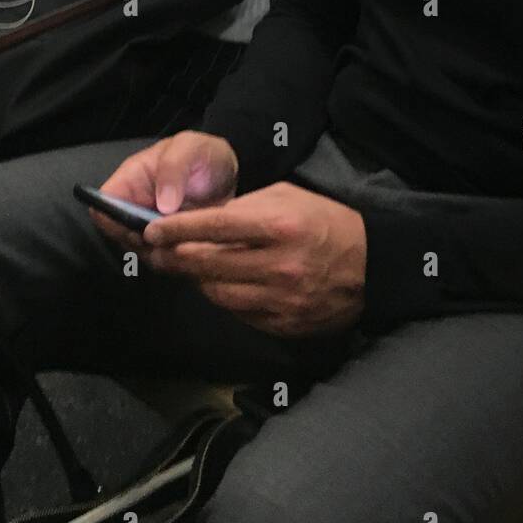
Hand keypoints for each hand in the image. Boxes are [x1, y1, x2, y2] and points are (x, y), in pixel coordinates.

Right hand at [87, 132, 239, 253]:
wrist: (226, 173)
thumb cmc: (202, 154)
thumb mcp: (190, 148)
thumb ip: (173, 168)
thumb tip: (162, 206)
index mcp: (130, 181)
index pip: (101, 207)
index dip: (114, 222)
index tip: (143, 230)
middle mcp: (133, 208)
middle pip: (119, 237)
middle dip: (143, 244)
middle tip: (174, 239)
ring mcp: (150, 228)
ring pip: (141, 253)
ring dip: (162, 254)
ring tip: (190, 242)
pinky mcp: (168, 243)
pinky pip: (163, 260)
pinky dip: (176, 260)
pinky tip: (196, 249)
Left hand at [143, 182, 366, 337]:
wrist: (371, 266)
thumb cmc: (325, 222)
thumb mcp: (287, 198)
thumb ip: (244, 209)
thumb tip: (200, 220)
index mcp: (278, 226)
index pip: (214, 228)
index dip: (177, 229)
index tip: (151, 230)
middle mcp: (277, 265)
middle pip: (207, 265)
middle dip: (174, 257)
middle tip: (154, 252)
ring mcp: (280, 299)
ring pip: (216, 294)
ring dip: (194, 280)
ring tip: (183, 267)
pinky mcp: (282, 325)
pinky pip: (237, 313)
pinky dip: (222, 298)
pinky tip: (216, 285)